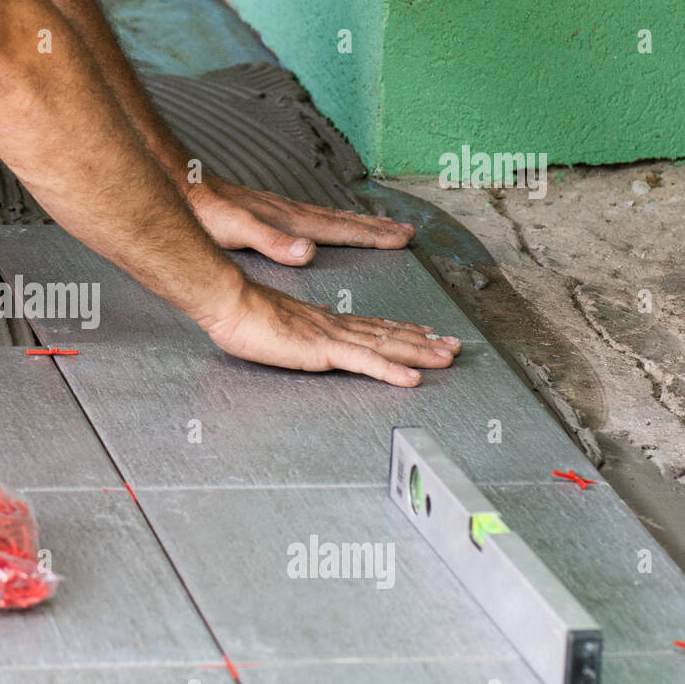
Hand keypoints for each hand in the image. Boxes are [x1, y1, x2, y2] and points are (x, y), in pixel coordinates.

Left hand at [186, 174, 415, 264]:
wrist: (190, 191)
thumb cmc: (211, 215)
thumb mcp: (241, 232)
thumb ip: (274, 243)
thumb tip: (309, 253)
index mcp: (292, 222)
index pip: (341, 230)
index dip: (373, 236)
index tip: (402, 239)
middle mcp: (293, 214)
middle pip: (344, 221)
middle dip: (377, 228)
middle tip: (407, 231)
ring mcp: (283, 212)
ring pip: (331, 217)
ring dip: (359, 222)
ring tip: (381, 225)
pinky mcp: (271, 212)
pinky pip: (314, 217)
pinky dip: (332, 220)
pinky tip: (330, 224)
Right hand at [201, 281, 461, 386]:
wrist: (231, 304)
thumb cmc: (244, 313)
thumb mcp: (278, 321)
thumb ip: (302, 325)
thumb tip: (320, 321)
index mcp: (325, 322)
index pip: (372, 326)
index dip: (402, 330)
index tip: (426, 333)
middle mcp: (336, 327)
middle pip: (388, 335)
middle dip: (424, 341)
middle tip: (453, 346)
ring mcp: (332, 338)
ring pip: (386, 346)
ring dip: (420, 353)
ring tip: (447, 358)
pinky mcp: (324, 350)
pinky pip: (366, 363)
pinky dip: (392, 371)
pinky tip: (412, 379)